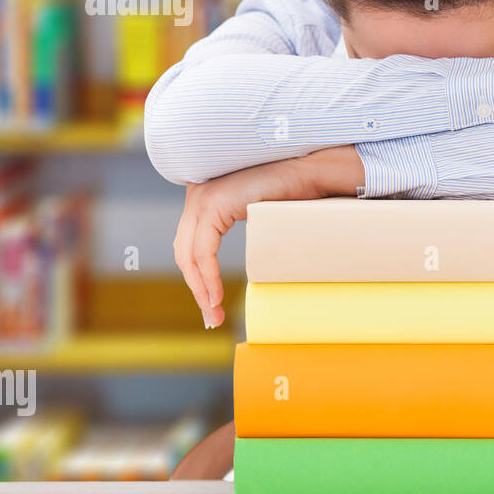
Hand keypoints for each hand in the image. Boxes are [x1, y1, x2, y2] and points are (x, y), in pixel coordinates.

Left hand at [172, 146, 361, 326]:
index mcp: (205, 198)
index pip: (189, 246)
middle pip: (184, 253)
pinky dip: (207, 277)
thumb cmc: (294, 196)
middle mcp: (197, 196)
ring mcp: (202, 199)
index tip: (211, 307)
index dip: (197, 279)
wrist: (309, 174)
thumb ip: (239, 229)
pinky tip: (216, 297)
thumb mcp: (256, 217)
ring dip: (201, 289)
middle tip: (211, 319)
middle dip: (196, 290)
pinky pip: (201, 251)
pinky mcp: (213, 206)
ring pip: (189, 255)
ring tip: (214, 314)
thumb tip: (238, 264)